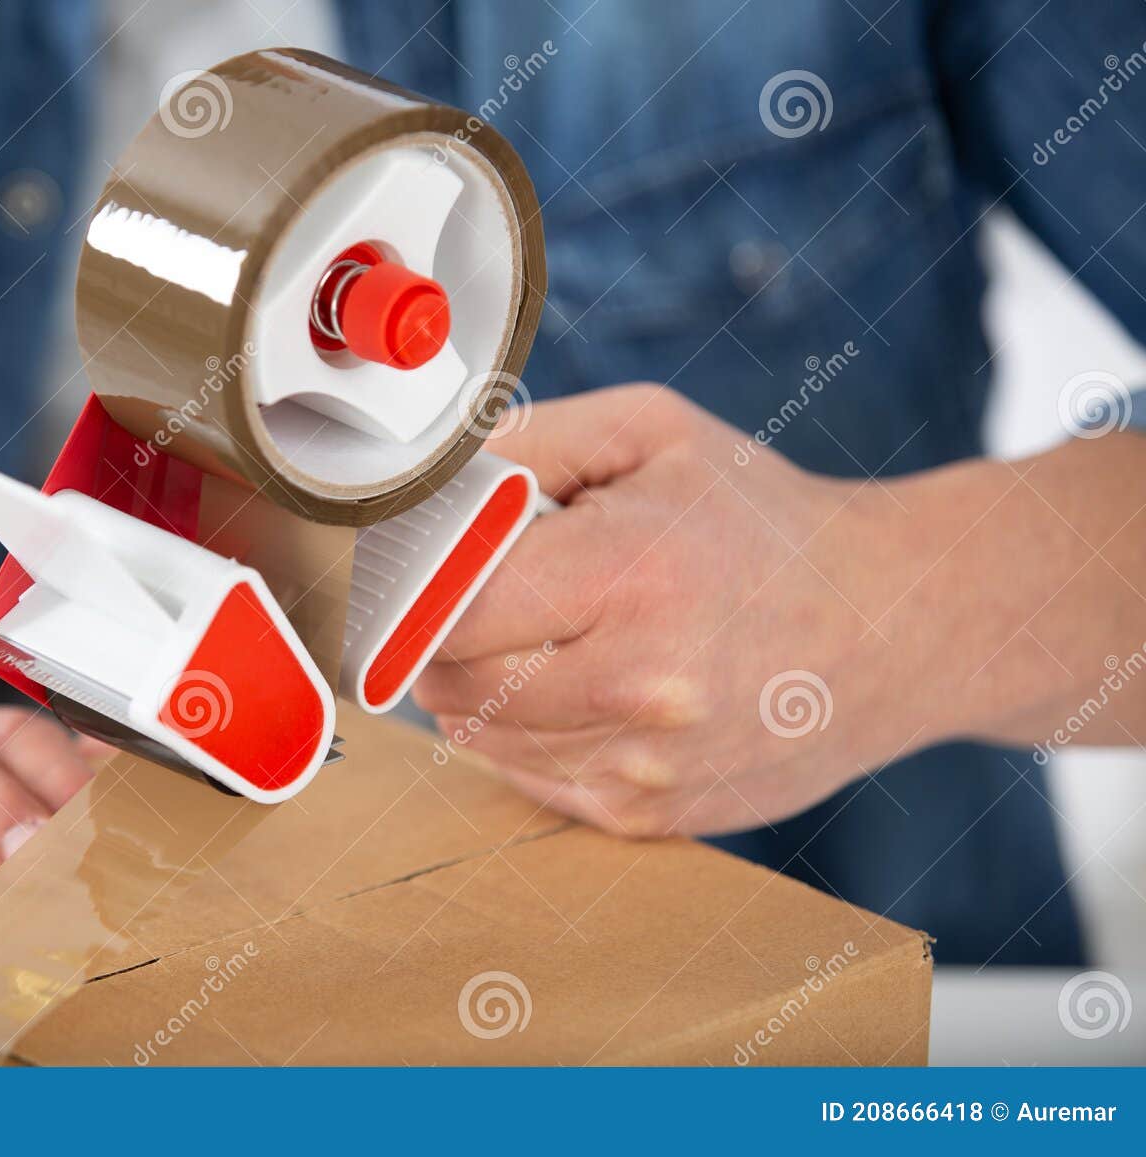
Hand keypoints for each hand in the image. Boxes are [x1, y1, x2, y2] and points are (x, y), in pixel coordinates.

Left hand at [414, 384, 955, 837]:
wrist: (891, 628)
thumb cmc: (763, 520)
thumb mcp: (652, 433)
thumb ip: (528, 442)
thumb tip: (425, 479)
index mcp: (631, 578)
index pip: (451, 607)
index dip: (417, 584)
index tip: (421, 564)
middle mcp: (637, 687)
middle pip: (449, 678)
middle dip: (440, 631)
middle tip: (482, 590)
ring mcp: (642, 766)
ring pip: (475, 735)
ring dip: (475, 682)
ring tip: (541, 632)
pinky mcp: (646, 816)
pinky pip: (523, 775)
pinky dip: (522, 730)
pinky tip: (576, 683)